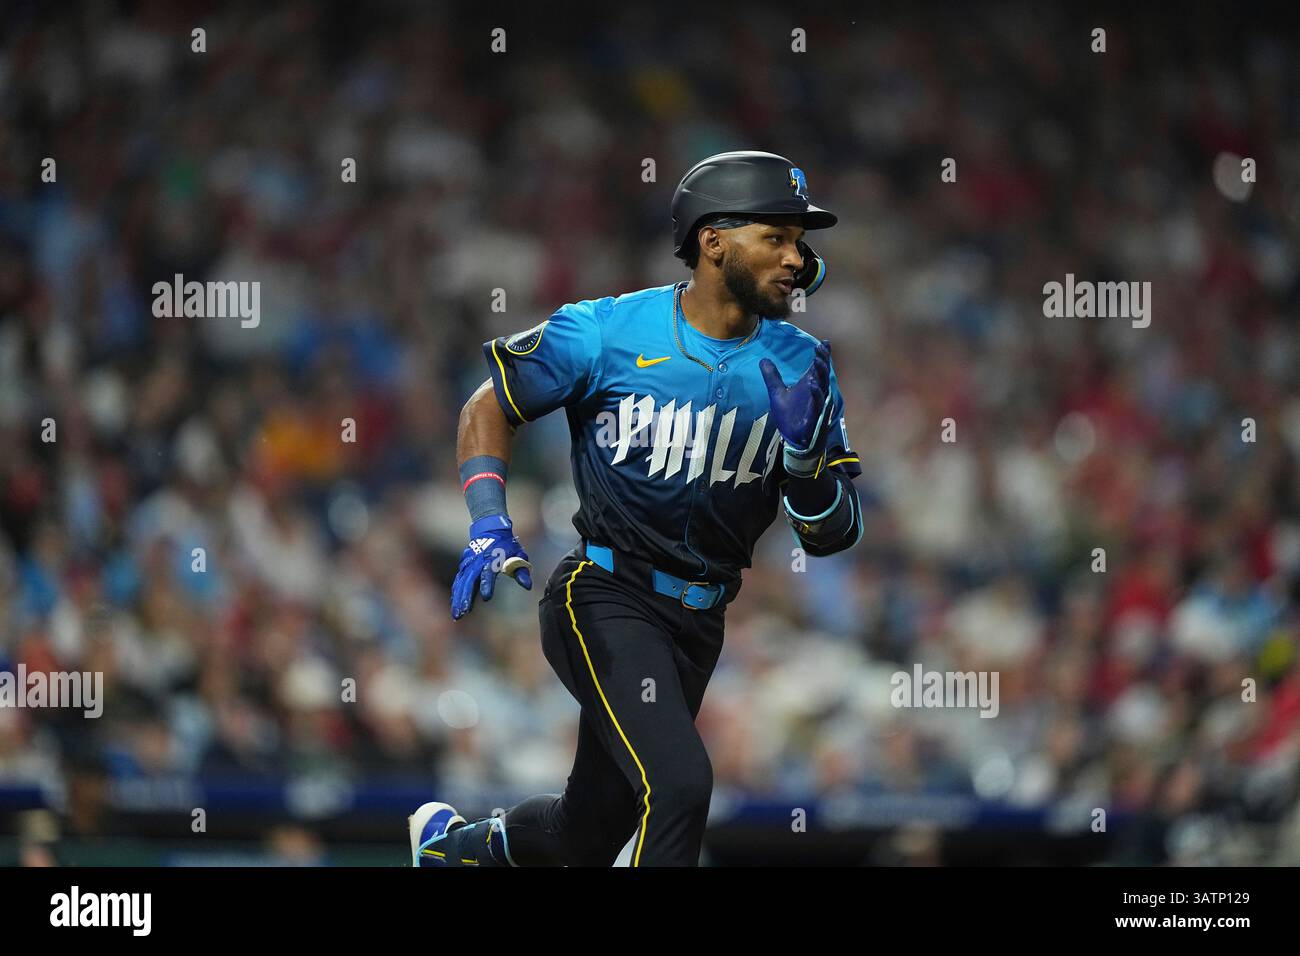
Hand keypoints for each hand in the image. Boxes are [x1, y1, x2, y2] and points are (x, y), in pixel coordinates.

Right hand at [451, 514, 532, 620]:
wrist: (491, 531)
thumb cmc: (507, 546)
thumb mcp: (518, 555)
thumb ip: (522, 571)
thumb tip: (527, 586)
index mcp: (492, 559)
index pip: (488, 573)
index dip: (487, 585)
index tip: (487, 597)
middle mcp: (477, 562)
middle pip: (469, 580)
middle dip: (466, 596)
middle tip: (464, 611)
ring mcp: (469, 564)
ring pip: (461, 582)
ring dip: (458, 598)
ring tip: (457, 615)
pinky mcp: (464, 566)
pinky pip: (458, 581)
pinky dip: (456, 593)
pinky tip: (454, 605)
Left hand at [759, 339, 834, 478]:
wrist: (793, 439)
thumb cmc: (790, 416)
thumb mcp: (777, 393)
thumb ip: (772, 377)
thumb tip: (763, 360)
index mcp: (810, 385)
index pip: (817, 367)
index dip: (822, 355)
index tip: (824, 342)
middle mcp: (816, 392)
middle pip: (822, 374)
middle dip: (823, 360)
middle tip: (820, 348)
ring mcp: (818, 404)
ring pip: (823, 386)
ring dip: (821, 374)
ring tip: (818, 361)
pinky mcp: (816, 416)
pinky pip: (818, 404)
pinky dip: (817, 395)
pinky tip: (813, 385)